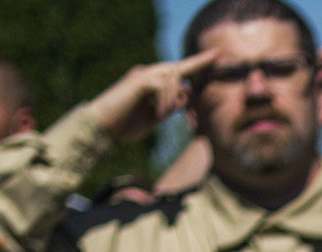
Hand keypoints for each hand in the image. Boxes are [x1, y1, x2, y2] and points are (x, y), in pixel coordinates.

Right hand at [87, 51, 215, 141]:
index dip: (197, 64)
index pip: (178, 72)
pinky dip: (165, 99)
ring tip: (163, 113)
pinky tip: (158, 111)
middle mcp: (148, 74)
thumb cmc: (125, 124)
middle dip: (199, 62)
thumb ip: (170, 106)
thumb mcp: (154, 118)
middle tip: (218, 54)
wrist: (103, 128)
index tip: (216, 56)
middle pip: (179, 67)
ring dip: (174, 98)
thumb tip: (186, 93)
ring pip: (173, 77)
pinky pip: (162, 85)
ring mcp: (143, 75)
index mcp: (152, 83)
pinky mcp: (139, 81)